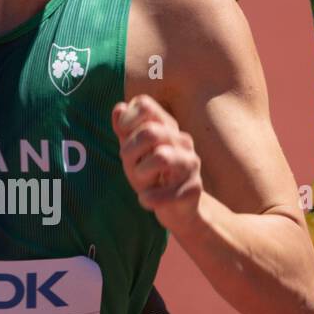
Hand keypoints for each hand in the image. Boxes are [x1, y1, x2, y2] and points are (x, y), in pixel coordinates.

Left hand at [113, 95, 202, 228]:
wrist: (178, 208)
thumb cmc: (153, 176)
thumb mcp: (133, 153)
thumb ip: (125, 131)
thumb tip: (119, 108)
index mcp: (167, 127)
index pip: (145, 105)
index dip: (127, 121)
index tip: (124, 139)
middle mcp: (183, 141)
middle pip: (149, 132)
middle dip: (130, 152)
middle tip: (130, 167)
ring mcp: (191, 164)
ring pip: (161, 157)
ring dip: (141, 173)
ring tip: (142, 184)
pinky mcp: (193, 189)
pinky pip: (165, 193)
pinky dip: (149, 199)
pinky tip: (147, 200)